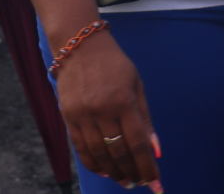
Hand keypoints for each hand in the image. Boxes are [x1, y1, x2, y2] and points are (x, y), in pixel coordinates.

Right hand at [55, 33, 160, 191]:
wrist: (79, 44)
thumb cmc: (114, 64)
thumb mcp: (136, 84)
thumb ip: (145, 118)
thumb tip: (155, 150)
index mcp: (123, 100)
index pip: (137, 143)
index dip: (147, 167)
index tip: (156, 184)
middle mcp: (102, 109)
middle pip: (118, 152)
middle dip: (132, 172)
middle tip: (140, 183)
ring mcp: (82, 114)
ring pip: (99, 154)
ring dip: (114, 172)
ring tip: (124, 180)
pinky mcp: (67, 116)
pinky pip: (80, 147)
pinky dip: (93, 163)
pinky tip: (105, 171)